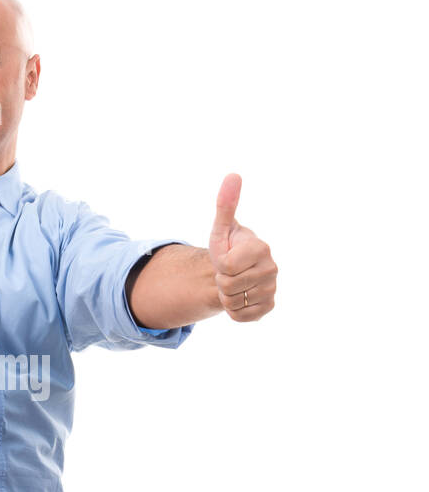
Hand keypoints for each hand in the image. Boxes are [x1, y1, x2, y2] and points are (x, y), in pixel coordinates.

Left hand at [208, 173, 276, 321]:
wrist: (235, 271)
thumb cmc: (228, 246)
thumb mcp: (221, 228)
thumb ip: (225, 204)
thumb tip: (233, 175)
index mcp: (261, 248)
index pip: (225, 266)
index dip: (218, 263)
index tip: (227, 256)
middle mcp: (272, 269)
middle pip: (227, 286)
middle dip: (221, 280)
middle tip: (229, 271)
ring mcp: (272, 290)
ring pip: (232, 303)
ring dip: (225, 296)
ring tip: (234, 282)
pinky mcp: (268, 308)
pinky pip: (240, 316)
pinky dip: (233, 310)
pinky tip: (240, 296)